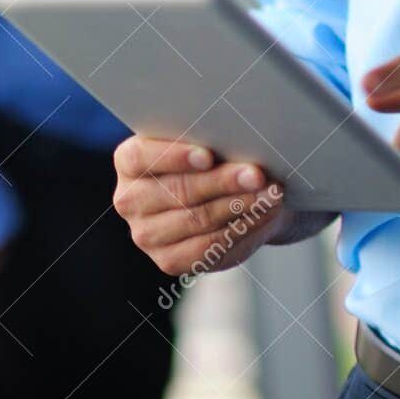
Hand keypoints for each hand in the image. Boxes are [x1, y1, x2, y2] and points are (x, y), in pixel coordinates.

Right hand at [113, 136, 286, 277]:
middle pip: (177, 191)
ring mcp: (146, 234)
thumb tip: (237, 138)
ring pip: (197, 220)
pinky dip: (242, 229)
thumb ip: (211, 138)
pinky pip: (207, 248)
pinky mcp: (169, 261)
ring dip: (239, 206)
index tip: (208, 156)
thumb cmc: (216, 156)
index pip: (140, 157)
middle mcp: (130, 200)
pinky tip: (264, 215)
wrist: (229, 194)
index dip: (174, 157)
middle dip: (222, 182)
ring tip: (270, 194)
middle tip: (257, 174)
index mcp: (129, 162)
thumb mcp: (207, 140)